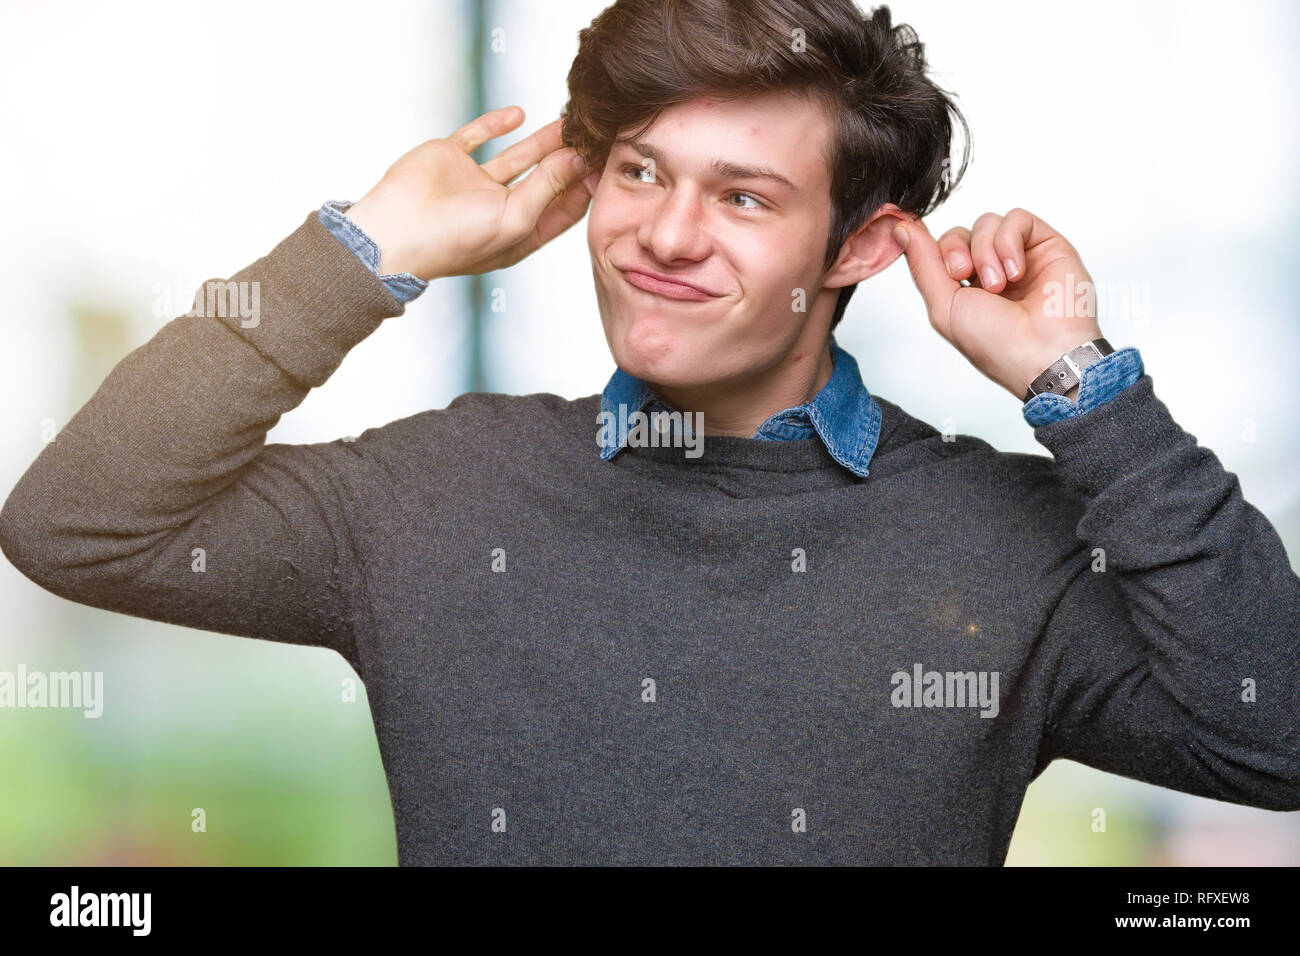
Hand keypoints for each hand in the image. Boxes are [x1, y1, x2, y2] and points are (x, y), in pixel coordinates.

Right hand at [343, 106, 593, 281]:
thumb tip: (579, 159)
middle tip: (595, 137)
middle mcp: (499, 209)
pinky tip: (519, 114)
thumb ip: (548, 185)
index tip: (605, 165)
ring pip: (517, 157)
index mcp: (518, 234)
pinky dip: (497, 125)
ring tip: (569, 121)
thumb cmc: (456, 240)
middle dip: (568, 161)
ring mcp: (474, 183)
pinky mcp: (451, 159)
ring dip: (542, 141)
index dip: (584, 188)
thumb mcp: (515, 217)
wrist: (395, 230)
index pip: (561, 209)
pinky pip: (478, 137)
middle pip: (544, 181)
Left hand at [892, 209, 1103, 400]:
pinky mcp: (1046, 244)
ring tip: (999, 284)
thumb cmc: (997, 343)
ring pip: (988, 222)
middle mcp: (993, 270)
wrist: (1044, 353)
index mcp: (967, 289)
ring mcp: (1020, 257)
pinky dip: (1009, 240)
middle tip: (966, 276)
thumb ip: (923, 265)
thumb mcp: (944, 306)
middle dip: (958, 250)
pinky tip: (1016, 271)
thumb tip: (900, 228)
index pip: (943, 249)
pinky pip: (1017, 218)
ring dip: (986, 251)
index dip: (941, 252)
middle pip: (962, 233)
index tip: (952, 275)